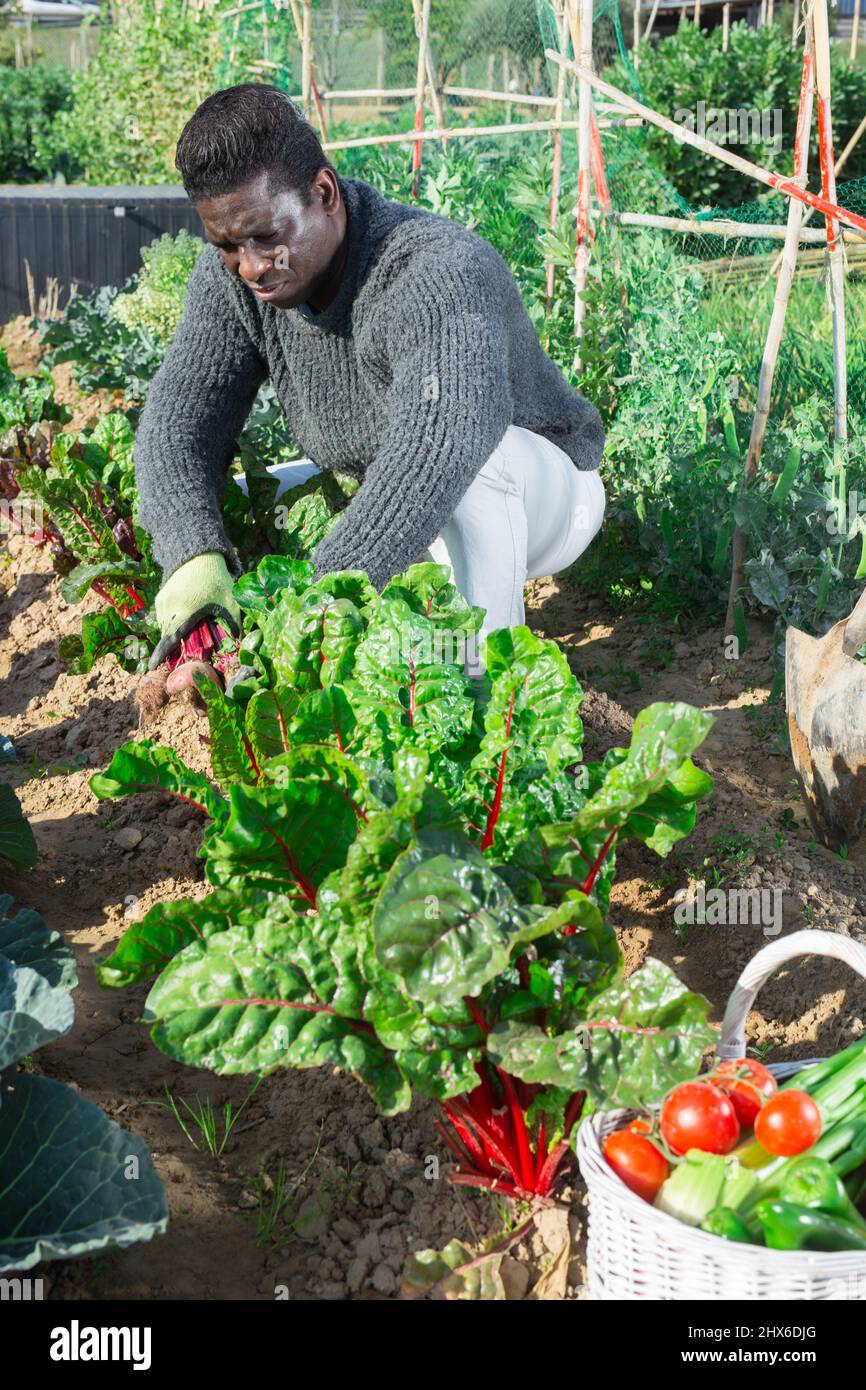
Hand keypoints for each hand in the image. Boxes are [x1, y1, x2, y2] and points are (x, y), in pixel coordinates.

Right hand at [150, 552, 240, 669]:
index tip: (152, 667)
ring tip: (186, 635)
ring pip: (164, 626)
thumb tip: (238, 643)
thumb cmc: (216, 580)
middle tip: (180, 656)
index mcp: (185, 610)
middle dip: (171, 647)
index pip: (170, 638)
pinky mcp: (160, 597)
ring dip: (172, 633)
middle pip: (167, 635)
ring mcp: (162, 601)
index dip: (161, 654)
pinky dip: (170, 622)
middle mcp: (169, 607)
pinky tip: (183, 620)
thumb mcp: (229, 601)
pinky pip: (162, 616)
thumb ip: (233, 623)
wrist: (199, 556)